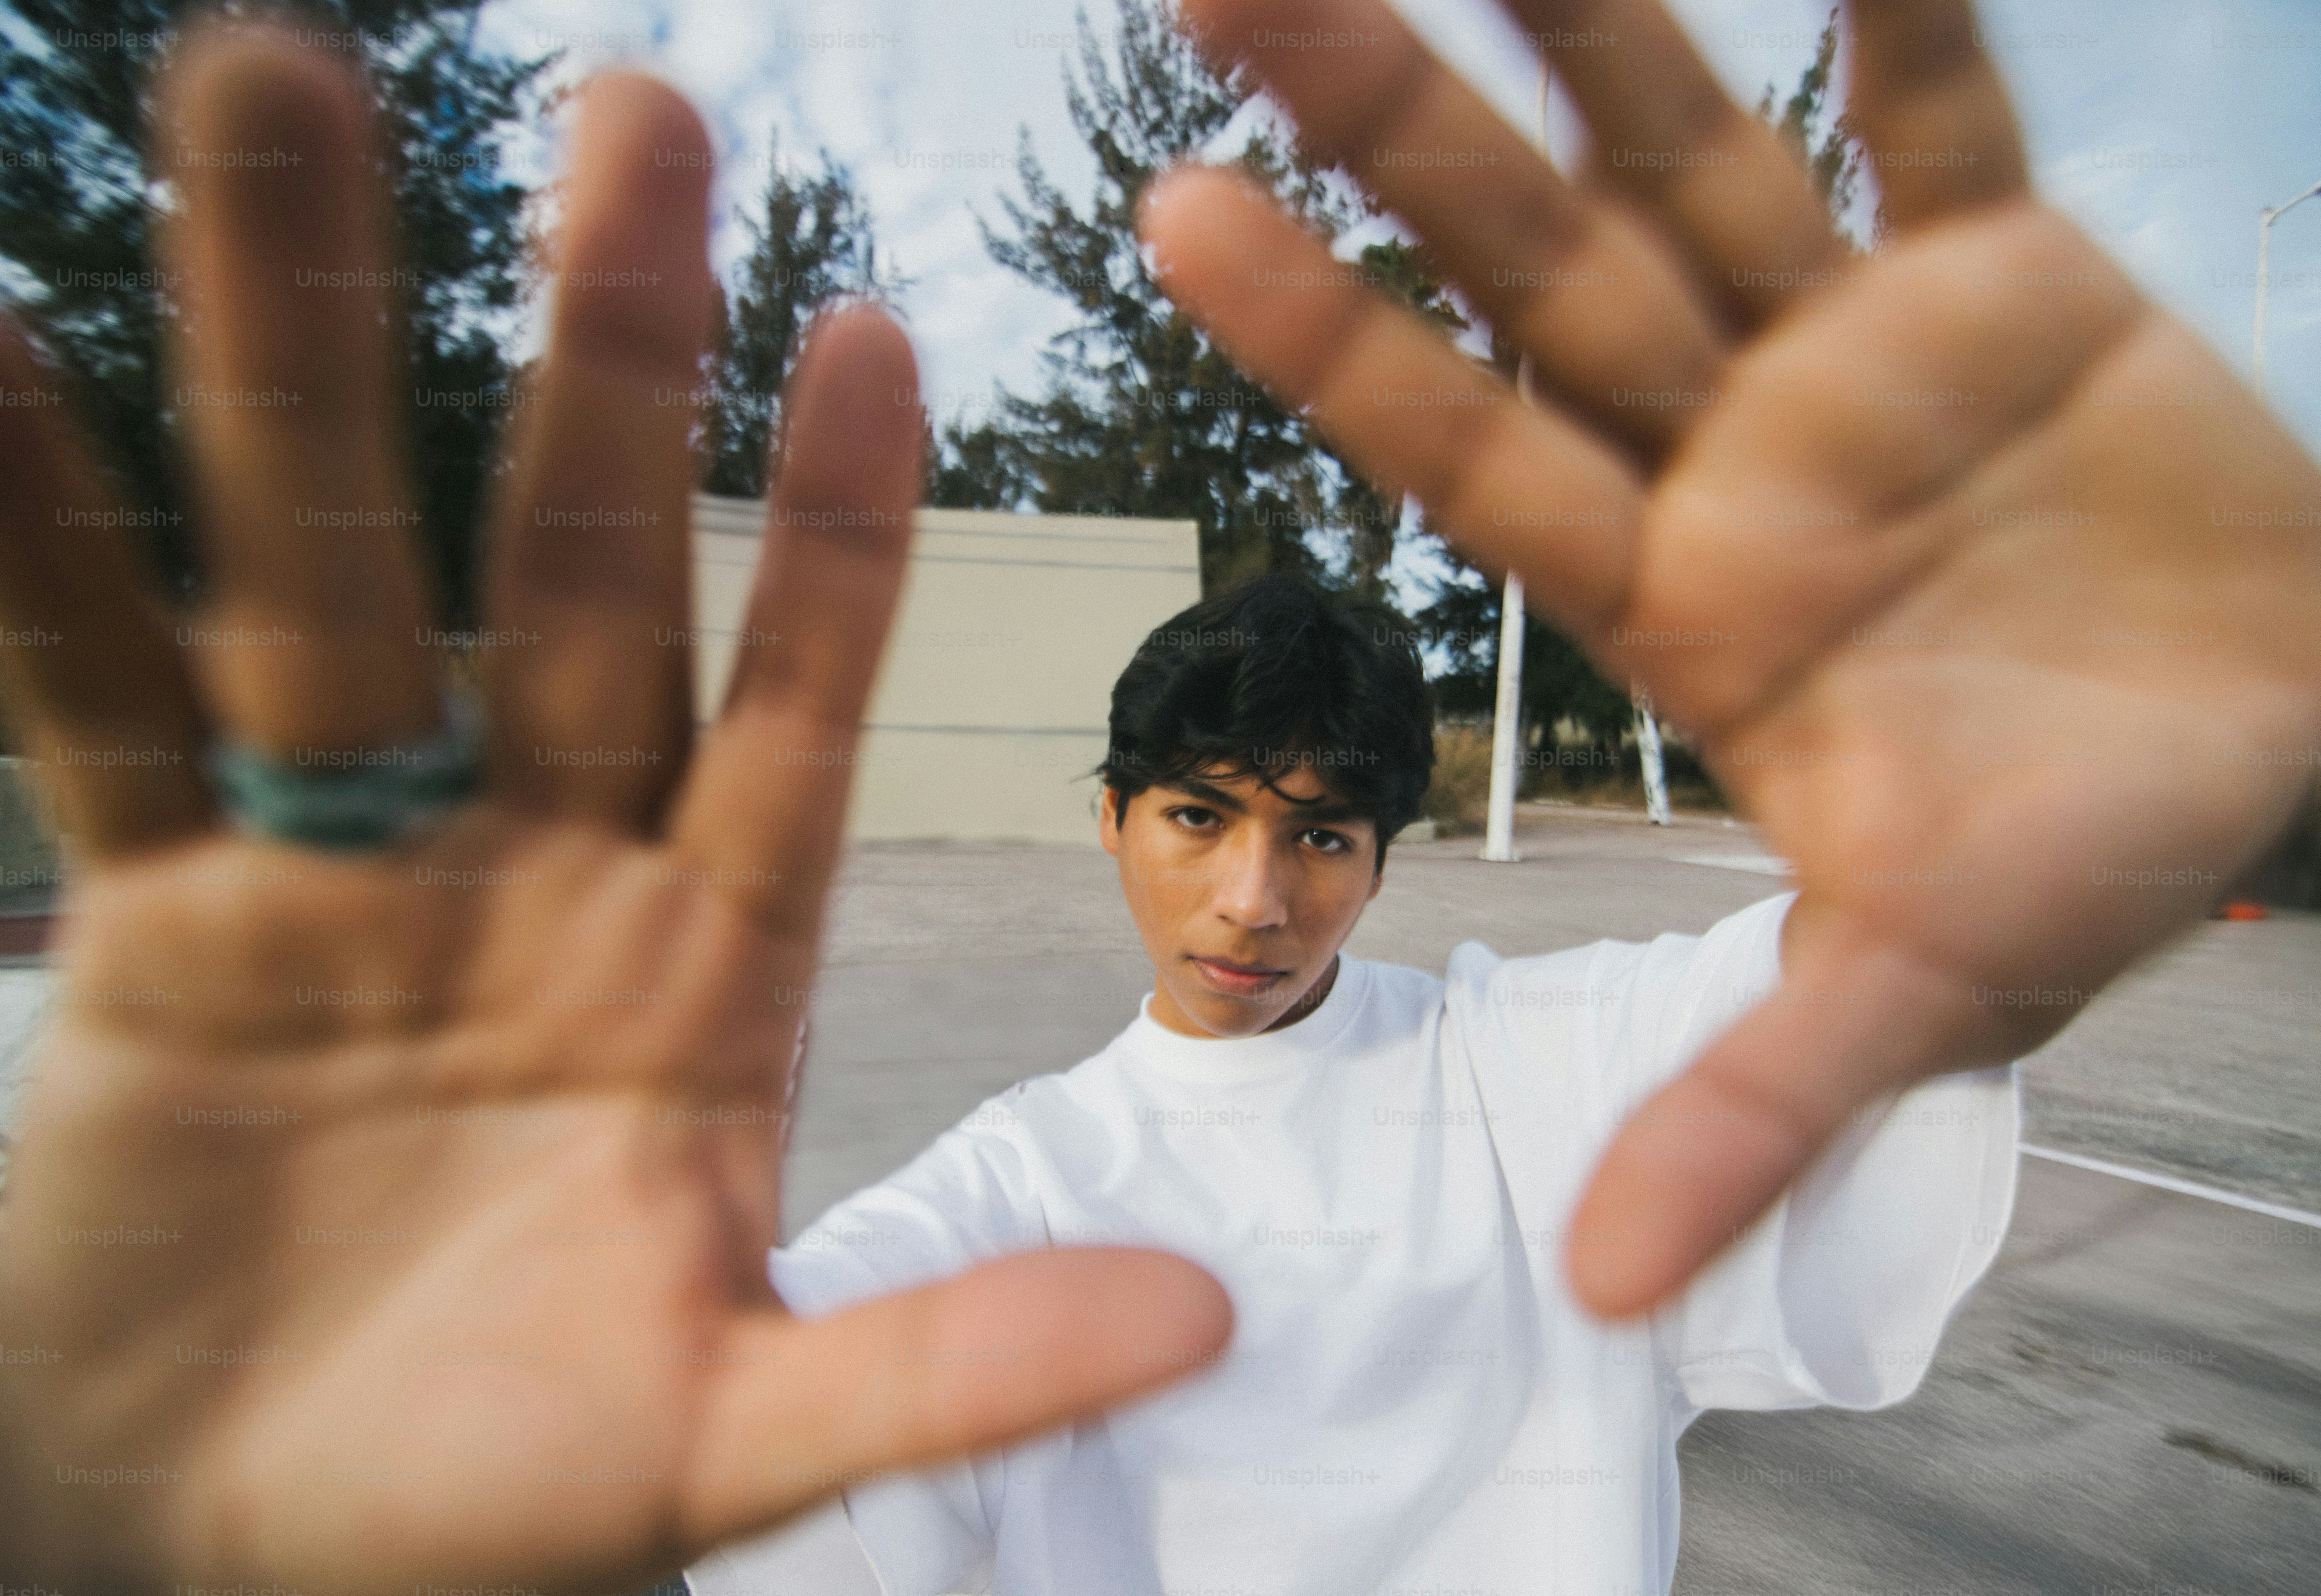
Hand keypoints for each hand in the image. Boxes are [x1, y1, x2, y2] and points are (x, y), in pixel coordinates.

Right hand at [0, 25, 1224, 1591]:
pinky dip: (35, 542)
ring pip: (327, 571)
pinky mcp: (163, 913)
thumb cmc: (491, 1507)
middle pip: (577, 572)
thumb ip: (948, 1371)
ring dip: (301, 345)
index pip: (796, 706)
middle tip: (641, 104)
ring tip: (275, 83)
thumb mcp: (729, 1442)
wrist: (221, 1547)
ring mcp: (344, 872)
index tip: (875, 325)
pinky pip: (92, 698)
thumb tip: (1201, 1323)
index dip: (834, 527)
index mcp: (699, 977)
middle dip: (601, 352)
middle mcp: (537, 875)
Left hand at [1137, 0, 2320, 1315]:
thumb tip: (1609, 1288)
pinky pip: (1948, 125)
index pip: (1459, 446)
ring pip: (1694, 163)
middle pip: (1528, 265)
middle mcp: (1733, 450)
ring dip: (1592, 22)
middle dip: (1394, 120)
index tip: (1176, 208)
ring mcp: (1863, 355)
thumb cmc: (2075, 869)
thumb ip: (1757, 1099)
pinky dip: (1907, 20)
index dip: (1325, 336)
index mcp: (1676, 598)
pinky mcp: (2016, 290)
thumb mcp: (1920, 991)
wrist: (2257, 750)